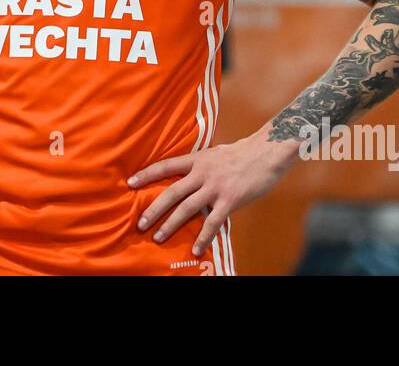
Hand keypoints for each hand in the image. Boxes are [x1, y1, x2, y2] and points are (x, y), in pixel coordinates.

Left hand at [129, 130, 293, 255]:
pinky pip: (212, 222)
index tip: (130, 182)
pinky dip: (202, 237)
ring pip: (187, 208)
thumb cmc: (243, 152)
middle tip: (140, 223)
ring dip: (171, 224)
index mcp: (198, 159)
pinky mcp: (230, 200)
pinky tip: (195, 248)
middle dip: (154, 209)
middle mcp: (203, 173)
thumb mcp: (216, 152)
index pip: (166, 166)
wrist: (268, 151)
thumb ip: (201, 164)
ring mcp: (216, 187)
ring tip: (158, 237)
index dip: (147, 174)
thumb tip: (189, 170)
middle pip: (172, 192)